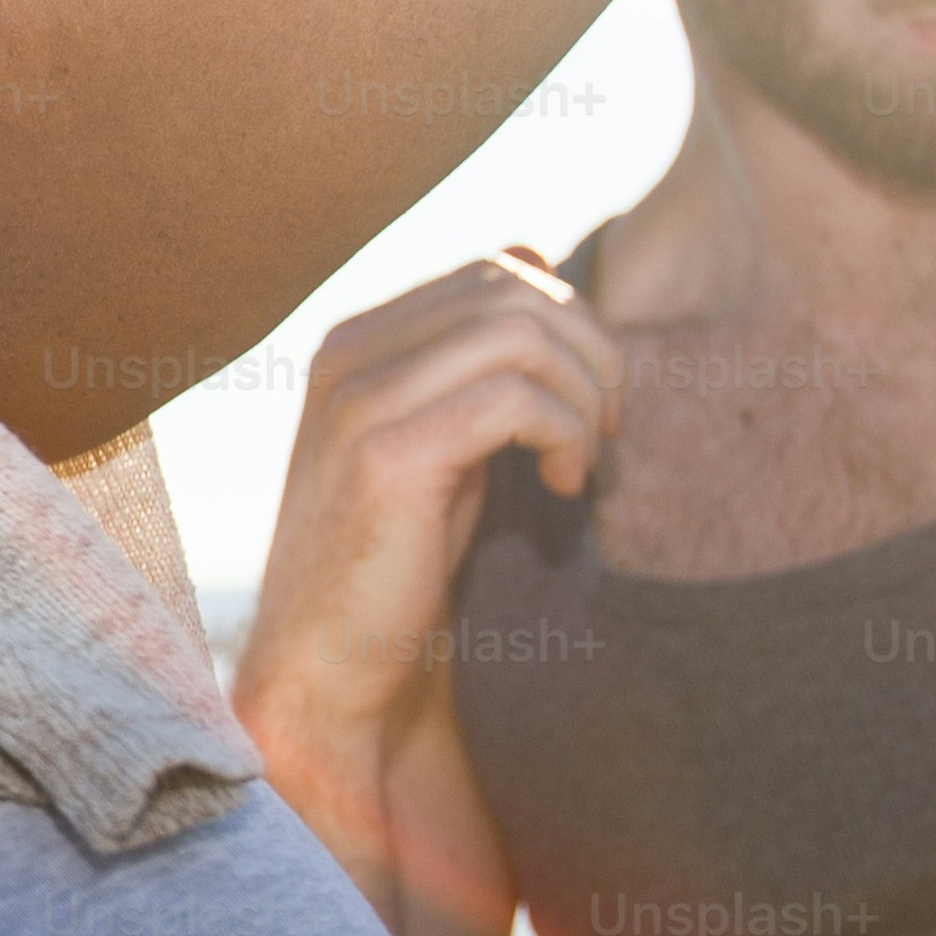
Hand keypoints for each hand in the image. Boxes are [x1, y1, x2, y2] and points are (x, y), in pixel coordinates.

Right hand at [234, 251, 617, 767]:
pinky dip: (565, 436)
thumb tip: (546, 276)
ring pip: (519, 331)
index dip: (570, 323)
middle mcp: (346, 353)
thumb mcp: (440, 442)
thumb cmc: (396, 562)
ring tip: (580, 463)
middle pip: (512, 287)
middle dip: (590, 352)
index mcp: (355, 340)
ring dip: (583, 395)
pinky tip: (561, 488)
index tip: (590, 404)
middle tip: (606, 432)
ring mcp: (358, 400)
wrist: (329, 666)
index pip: (493, 268)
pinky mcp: (385, 456)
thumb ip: (473, 368)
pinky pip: (514, 400)